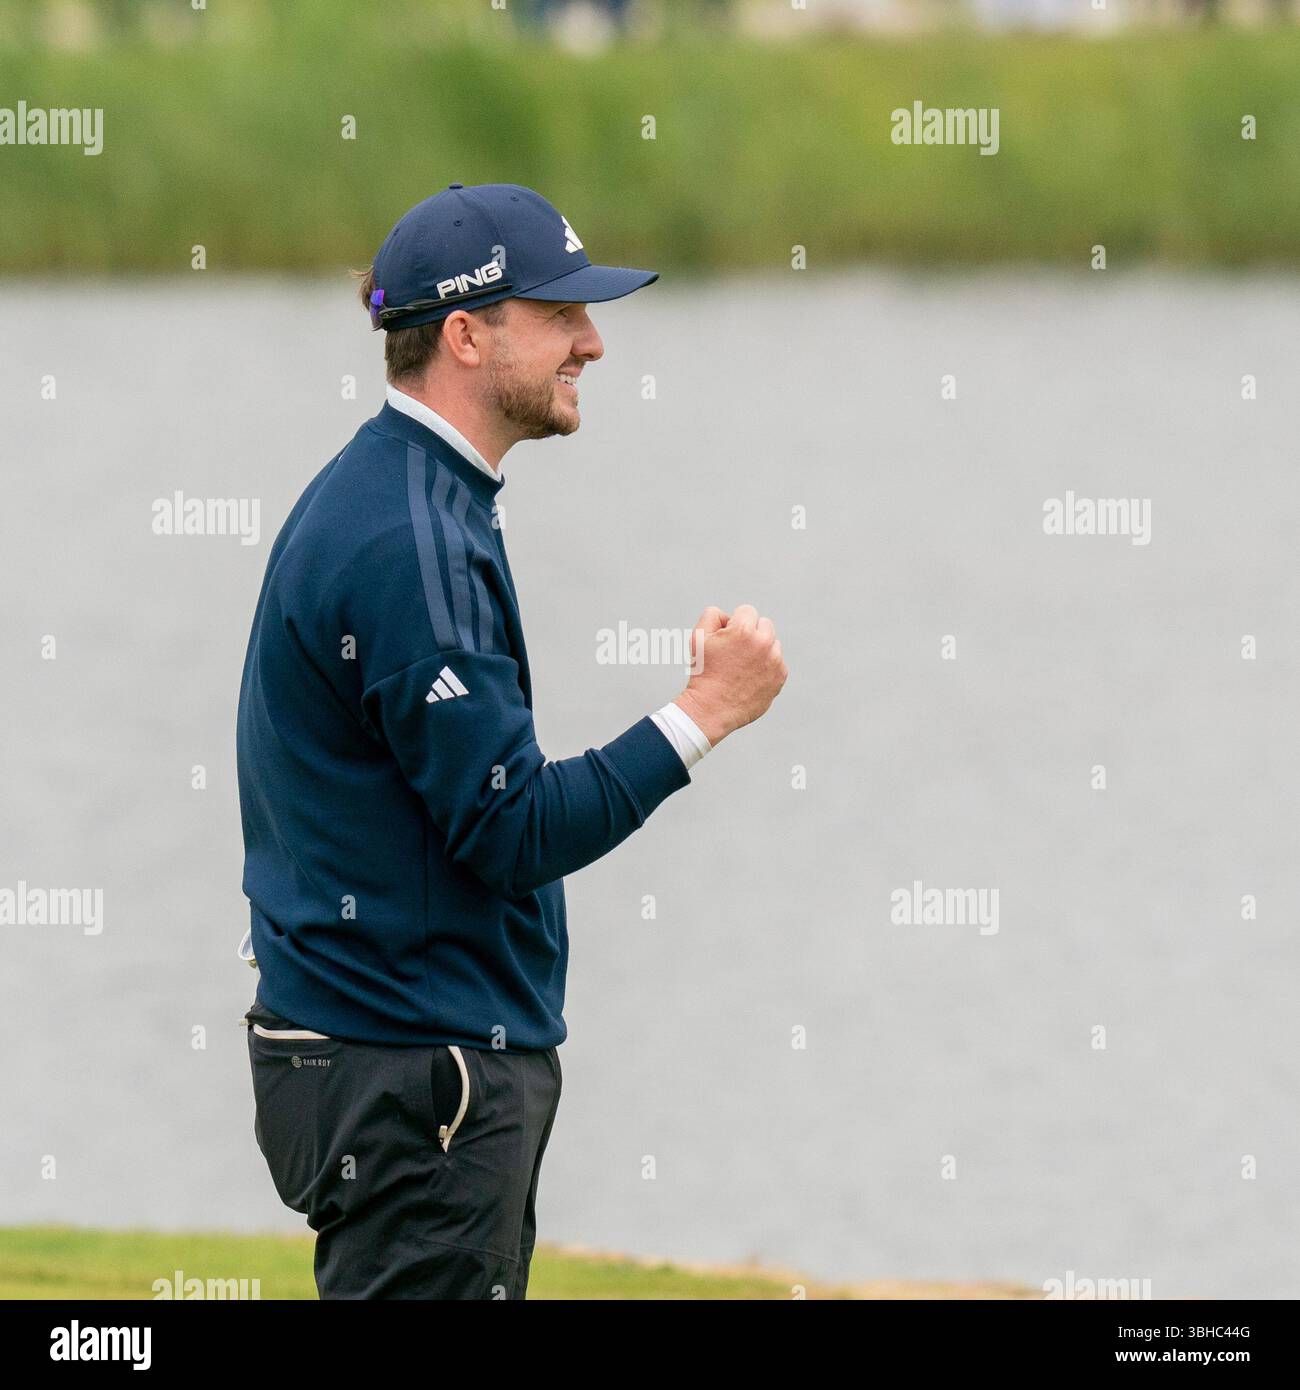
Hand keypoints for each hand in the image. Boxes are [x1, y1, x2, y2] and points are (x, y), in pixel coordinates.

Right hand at [673, 604, 786, 745]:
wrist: (711, 708)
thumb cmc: (703, 673)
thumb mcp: (698, 638)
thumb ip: (712, 615)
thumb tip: (729, 616)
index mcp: (743, 630)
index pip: (747, 611)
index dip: (734, 623)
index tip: (727, 639)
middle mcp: (763, 643)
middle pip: (764, 624)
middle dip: (751, 633)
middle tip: (735, 652)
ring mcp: (774, 661)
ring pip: (772, 643)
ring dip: (761, 649)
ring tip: (742, 666)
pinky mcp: (780, 676)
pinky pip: (777, 662)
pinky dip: (766, 667)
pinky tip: (750, 677)